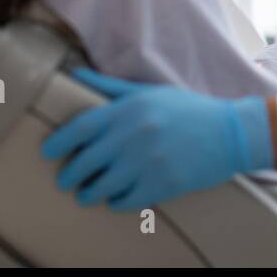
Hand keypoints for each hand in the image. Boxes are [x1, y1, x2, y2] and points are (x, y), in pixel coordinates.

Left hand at [41, 69, 273, 211]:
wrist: (229, 132)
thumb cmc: (187, 109)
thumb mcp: (149, 92)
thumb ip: (109, 87)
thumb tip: (76, 73)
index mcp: (128, 110)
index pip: (79, 128)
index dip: (58, 142)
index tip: (47, 152)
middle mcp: (132, 136)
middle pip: (84, 162)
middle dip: (69, 175)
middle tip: (65, 180)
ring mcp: (146, 163)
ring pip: (101, 186)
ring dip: (88, 193)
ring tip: (88, 194)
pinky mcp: (161, 185)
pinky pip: (125, 201)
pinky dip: (115, 202)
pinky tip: (116, 198)